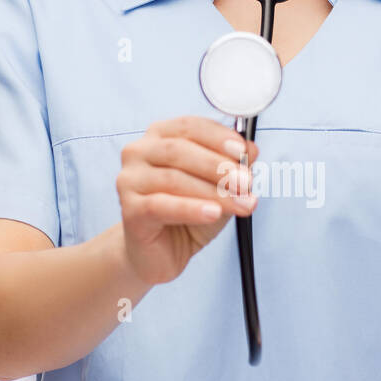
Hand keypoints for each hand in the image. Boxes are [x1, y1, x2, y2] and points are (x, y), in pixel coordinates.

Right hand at [118, 116, 259, 285]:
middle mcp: (138, 153)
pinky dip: (191, 208)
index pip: (188, 126)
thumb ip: (232, 167)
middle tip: (246, 182)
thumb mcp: (217, 188)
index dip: (217, 136)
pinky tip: (213, 213)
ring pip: (173, 179)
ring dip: (213, 191)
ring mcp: (129, 181)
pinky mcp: (129, 210)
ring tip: (241, 204)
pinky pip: (161, 206)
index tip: (243, 151)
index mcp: (158, 137)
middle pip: (178, 150)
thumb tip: (251, 148)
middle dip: (218, 166)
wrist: (158, 254)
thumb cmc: (185, 214)